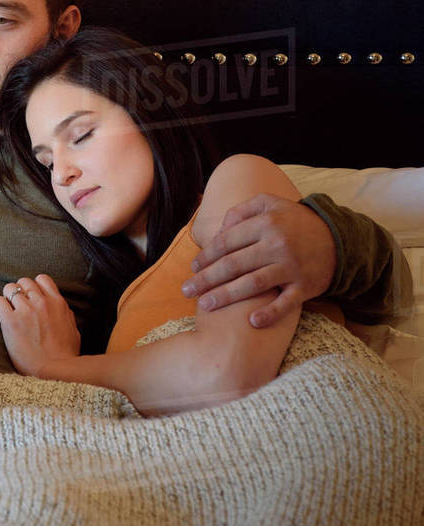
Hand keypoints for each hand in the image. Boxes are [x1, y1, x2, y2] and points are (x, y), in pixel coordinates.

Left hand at [0, 275, 80, 376]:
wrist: (54, 373)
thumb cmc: (65, 356)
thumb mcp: (73, 330)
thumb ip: (64, 315)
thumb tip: (59, 308)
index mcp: (58, 303)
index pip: (42, 279)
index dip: (34, 286)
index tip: (31, 297)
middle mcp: (41, 303)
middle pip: (23, 282)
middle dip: (20, 291)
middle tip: (18, 305)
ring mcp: (26, 311)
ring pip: (9, 288)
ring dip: (7, 298)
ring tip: (9, 310)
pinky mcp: (11, 322)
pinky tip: (2, 317)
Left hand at [181, 194, 335, 328]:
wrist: (338, 239)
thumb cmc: (296, 221)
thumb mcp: (271, 203)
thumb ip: (242, 210)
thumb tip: (219, 228)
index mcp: (265, 223)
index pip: (227, 242)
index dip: (207, 255)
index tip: (194, 267)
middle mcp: (276, 244)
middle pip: (233, 264)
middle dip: (206, 279)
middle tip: (186, 290)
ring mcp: (291, 267)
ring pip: (252, 284)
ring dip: (226, 296)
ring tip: (204, 305)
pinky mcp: (305, 287)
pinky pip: (285, 303)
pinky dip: (269, 313)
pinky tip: (251, 321)